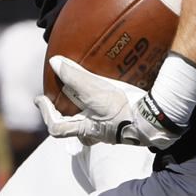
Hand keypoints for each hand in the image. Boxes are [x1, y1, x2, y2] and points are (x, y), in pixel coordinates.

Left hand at [35, 56, 183, 148]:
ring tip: (87, 94)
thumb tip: (54, 62)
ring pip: (94, 123)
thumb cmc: (123, 110)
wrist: (155, 119)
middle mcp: (98, 133)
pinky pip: (112, 114)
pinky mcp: (128, 122)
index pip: (57, 128)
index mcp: (86, 129)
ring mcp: (114, 130)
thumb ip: (74, 77)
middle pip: (76, 128)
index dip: (46, 113)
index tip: (40, 100)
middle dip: (68, 115)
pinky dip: (107, 103)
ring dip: (88, 111)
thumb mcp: (95, 91)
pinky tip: (113, 90)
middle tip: (65, 98)